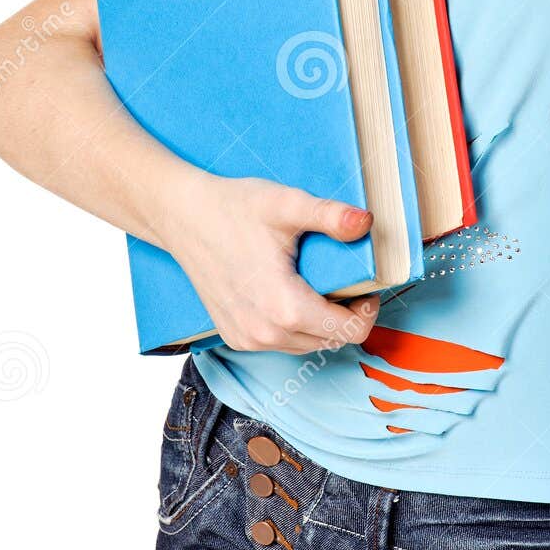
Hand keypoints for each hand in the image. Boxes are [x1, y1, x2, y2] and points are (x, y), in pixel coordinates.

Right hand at [162, 171, 380, 353]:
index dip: (367, 311)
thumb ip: (330, 216)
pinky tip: (293, 294)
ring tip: (321, 285)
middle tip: (347, 281)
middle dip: (347, 315)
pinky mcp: (235, 336)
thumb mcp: (287, 204)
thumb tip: (366, 222)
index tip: (366, 286)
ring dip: (322, 323)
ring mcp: (246, 339)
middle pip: (330, 341)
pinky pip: (281, 343)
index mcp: (284, 307)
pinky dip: (296, 326)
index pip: (349, 332)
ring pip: (307, 345)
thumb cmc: (233, 208)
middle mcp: (264, 333)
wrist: (182, 216)